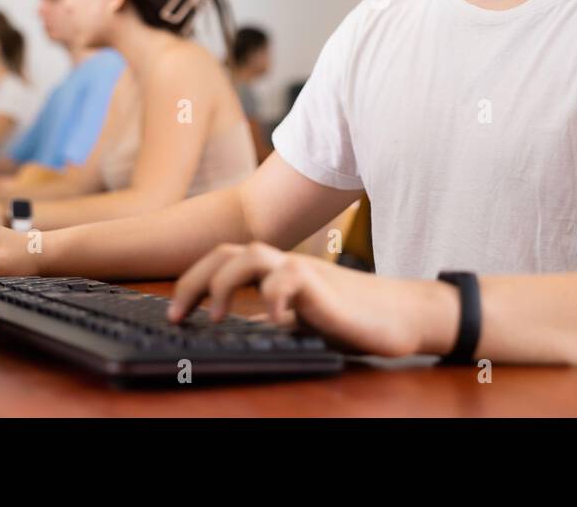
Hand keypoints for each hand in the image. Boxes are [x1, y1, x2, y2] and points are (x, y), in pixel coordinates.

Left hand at [167, 242, 460, 357]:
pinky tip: (273, 323)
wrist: (402, 315)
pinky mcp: (324, 287)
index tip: (174, 313)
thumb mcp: (301, 318)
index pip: (223, 261)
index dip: (191, 282)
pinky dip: (273, 299)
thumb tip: (243, 325)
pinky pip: (289, 280)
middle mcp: (285, 265)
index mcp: (276, 271)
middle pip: (226, 252)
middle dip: (192, 280)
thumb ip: (274, 315)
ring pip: (250, 254)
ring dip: (223, 283)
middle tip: (175, 315)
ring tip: (215, 317)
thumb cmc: (353, 318)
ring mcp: (304, 272)